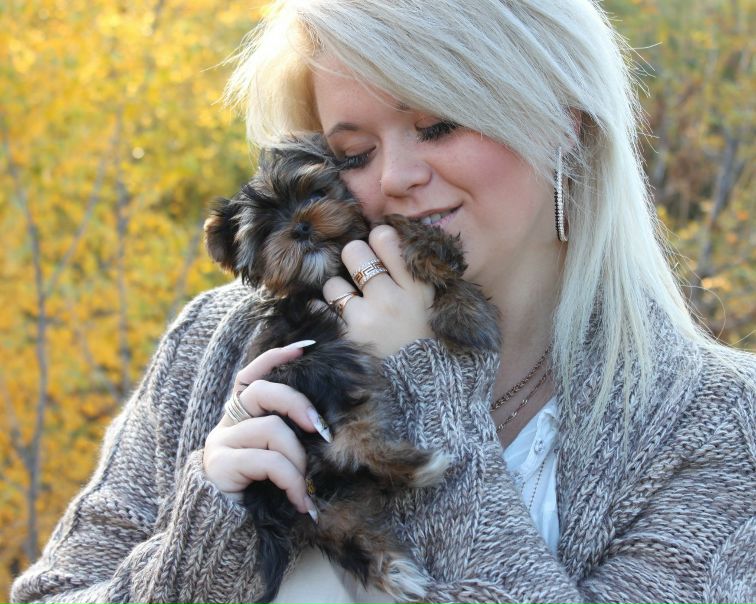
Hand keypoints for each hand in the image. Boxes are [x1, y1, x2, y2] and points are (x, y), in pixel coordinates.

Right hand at [202, 343, 327, 517]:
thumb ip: (288, 439)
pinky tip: (300, 501)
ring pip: (272, 429)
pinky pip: (267, 461)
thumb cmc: (259, 498)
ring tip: (305, 487)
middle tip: (323, 430)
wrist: (223, 538)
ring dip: (298, 459)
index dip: (276, 357)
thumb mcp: (277, 462)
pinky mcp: (221, 464)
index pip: (251, 375)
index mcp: (240, 419)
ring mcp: (221, 442)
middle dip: (298, 405)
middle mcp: (226, 424)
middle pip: (262, 391)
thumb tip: (325, 428)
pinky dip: (292, 480)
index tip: (306, 347)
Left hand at [323, 225, 434, 357]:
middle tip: (359, 274)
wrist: (424, 386)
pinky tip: (335, 317)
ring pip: (332, 284)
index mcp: (416, 287)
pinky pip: (319, 310)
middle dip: (352, 260)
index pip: (384, 237)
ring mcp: (366, 320)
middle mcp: (390, 299)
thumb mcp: (431, 301)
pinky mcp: (347, 340)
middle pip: (352, 252)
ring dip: (338, 292)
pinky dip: (321, 311)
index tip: (379, 253)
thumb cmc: (425, 338)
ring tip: (351, 304)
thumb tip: (382, 236)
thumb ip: (411, 270)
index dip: (377, 240)